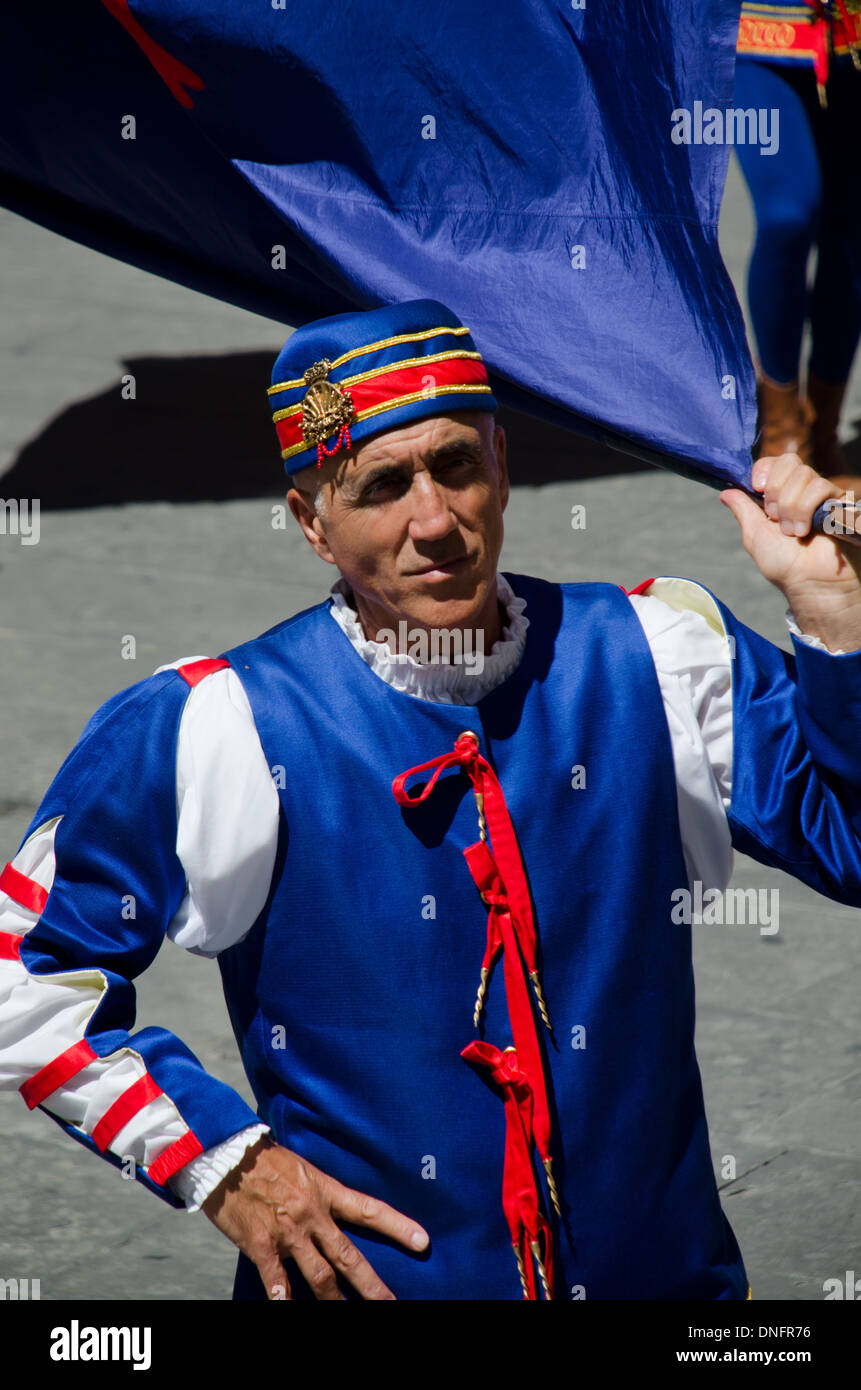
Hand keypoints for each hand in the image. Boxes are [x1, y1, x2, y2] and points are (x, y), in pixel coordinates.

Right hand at [201, 1135, 428, 1299]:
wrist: (226, 1155)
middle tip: (390, 1302)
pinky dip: (283, 1299)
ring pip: (319, 1276)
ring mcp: (286, 1232)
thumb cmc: (264, 1160)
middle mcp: (311, 1214)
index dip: (397, 1226)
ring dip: (334, 1301)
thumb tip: (335, 1211)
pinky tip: (287, 1308)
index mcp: (324, 1191)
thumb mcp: (302, 1168)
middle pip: (348, 1256)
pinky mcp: (260, 1245)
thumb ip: (320, 1193)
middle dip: (371, 1284)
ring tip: (345, 1315)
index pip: (369, 1210)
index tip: (422, 1241)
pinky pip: (276, 1280)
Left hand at [720, 454, 860, 652]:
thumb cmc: (783, 564)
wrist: (808, 582)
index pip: (775, 461)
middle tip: (775, 518)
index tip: (756, 488)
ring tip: (793, 532)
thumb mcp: (755, 535)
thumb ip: (743, 510)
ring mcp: (822, 495)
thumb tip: (725, 492)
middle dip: (777, 490)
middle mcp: (802, 490)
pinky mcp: (839, 503)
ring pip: (804, 475)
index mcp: (781, 495)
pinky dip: (806, 509)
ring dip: (792, 506)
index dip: (764, 469)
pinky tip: (805, 530)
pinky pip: (821, 487)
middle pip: (789, 461)